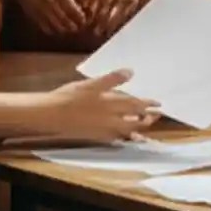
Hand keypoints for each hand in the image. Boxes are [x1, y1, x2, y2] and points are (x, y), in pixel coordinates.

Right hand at [6, 0, 88, 35]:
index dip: (81, 17)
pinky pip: (46, 29)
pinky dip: (54, 30)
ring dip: (66, 29)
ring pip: (56, 27)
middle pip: (66, 21)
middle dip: (75, 26)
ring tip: (70, 26)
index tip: (84, 18)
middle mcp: (48, 1)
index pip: (73, 10)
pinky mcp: (33, 15)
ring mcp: (40, 9)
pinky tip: (58, 26)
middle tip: (79, 25)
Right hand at [43, 69, 160, 141]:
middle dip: (147, 118)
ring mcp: (104, 131)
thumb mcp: (92, 84)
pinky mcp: (95, 137)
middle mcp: (112, 120)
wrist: (51, 116)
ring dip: (138, 129)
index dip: (148, 104)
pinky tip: (125, 137)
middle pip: (135, 121)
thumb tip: (131, 72)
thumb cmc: (70, 96)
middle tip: (157, 116)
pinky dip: (123, 138)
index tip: (159, 104)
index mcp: (112, 104)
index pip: (135, 104)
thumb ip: (112, 79)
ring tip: (144, 127)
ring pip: (127, 131)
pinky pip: (115, 139)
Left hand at [82, 0, 142, 39]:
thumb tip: (77, 3)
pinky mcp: (132, 1)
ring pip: (111, 19)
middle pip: (98, 16)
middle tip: (89, 33)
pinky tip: (112, 28)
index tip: (80, 24)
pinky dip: (117, 24)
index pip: (87, 9)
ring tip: (100, 33)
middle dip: (93, 26)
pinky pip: (124, 17)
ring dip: (105, 28)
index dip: (84, 19)